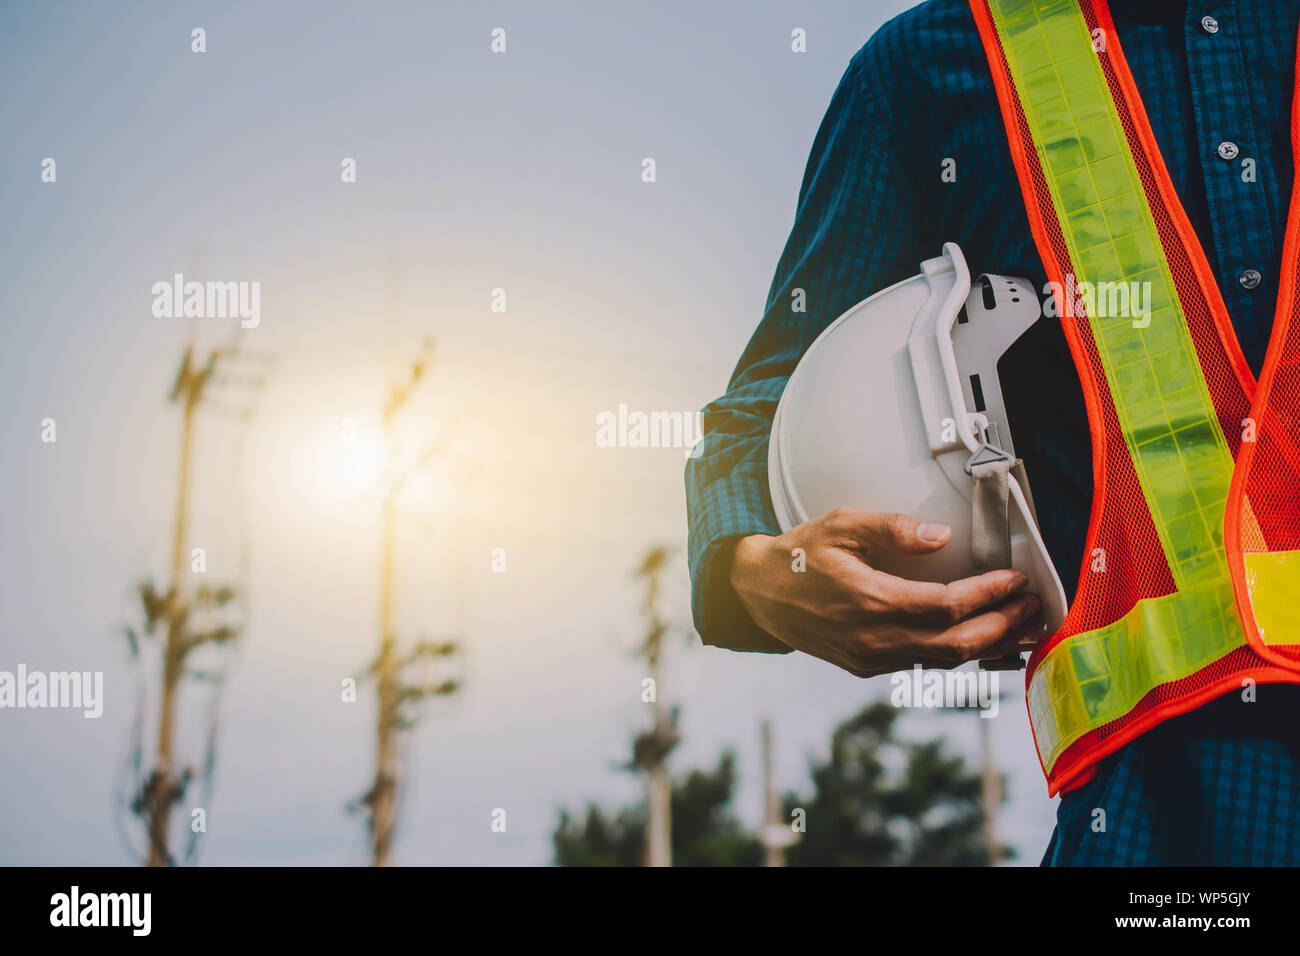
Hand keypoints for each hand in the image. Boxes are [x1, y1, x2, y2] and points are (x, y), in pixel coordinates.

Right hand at [728, 507, 1042, 677]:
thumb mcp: (840, 524)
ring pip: (944, 662)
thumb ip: (892, 529)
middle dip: (1003, 626)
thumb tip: (941, 536)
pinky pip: (924, 666)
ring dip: (989, 647)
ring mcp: (870, 658)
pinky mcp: (866, 667)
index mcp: (869, 600)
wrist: (757, 593)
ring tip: (1022, 629)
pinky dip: (960, 656)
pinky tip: (982, 643)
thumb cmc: (799, 554)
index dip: (989, 594)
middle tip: (1033, 607)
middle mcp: (873, 638)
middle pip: (956, 643)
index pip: (948, 605)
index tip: (1016, 578)